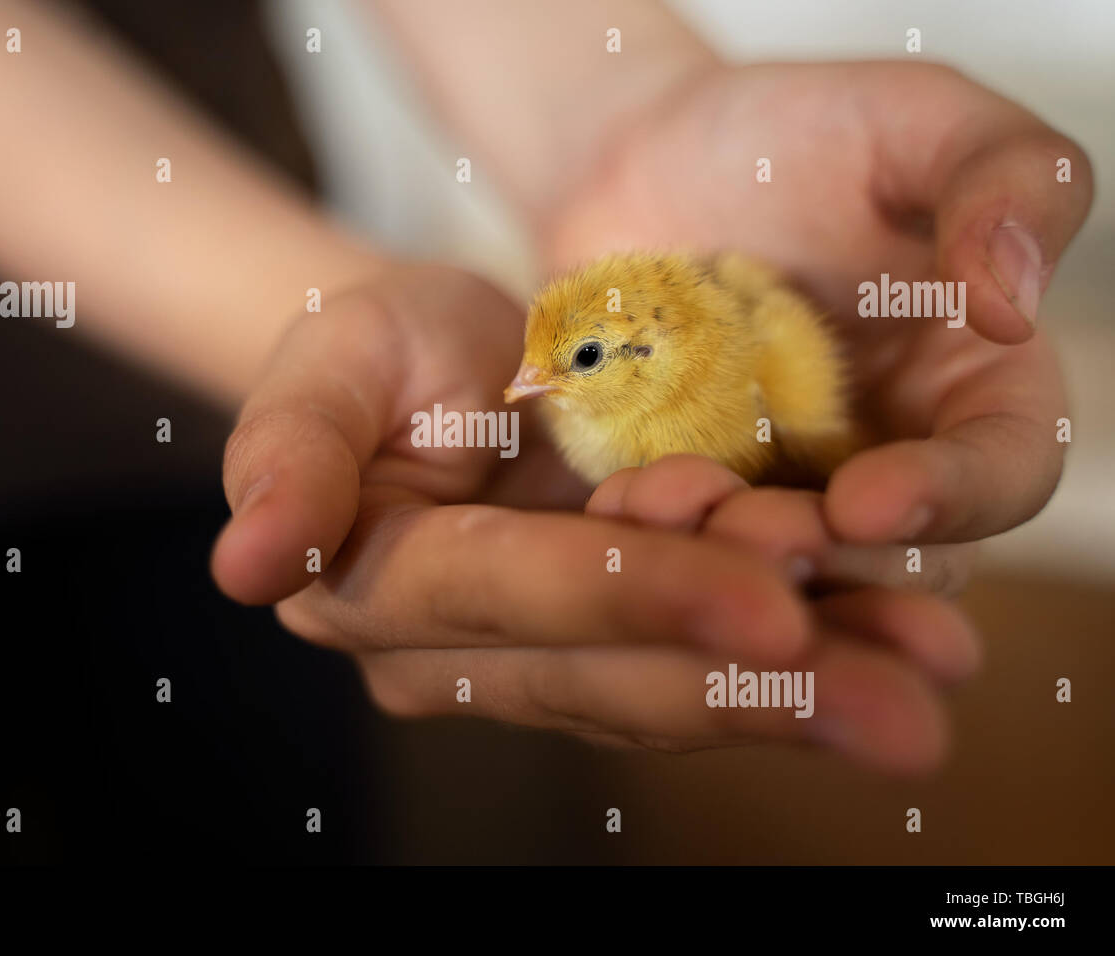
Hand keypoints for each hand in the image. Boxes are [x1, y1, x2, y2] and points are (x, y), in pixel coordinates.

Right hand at [211, 265, 975, 771]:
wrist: (447, 367)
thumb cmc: (387, 351)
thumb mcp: (330, 361)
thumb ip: (291, 449)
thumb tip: (244, 561)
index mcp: (383, 585)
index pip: (518, 598)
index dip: (635, 601)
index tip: (769, 605)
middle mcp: (462, 655)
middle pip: (614, 673)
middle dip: (753, 683)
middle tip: (896, 701)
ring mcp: (544, 664)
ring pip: (675, 691)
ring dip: (806, 693)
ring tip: (924, 688)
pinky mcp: (618, 652)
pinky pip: (711, 666)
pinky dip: (810, 660)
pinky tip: (902, 647)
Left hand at [542, 60, 1090, 547]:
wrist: (645, 159)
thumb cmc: (797, 135)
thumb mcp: (916, 121)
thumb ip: (1004, 180)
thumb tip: (1014, 303)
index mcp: (973, 384)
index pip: (1005, 470)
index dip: (952, 500)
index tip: (867, 501)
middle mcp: (887, 461)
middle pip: (892, 561)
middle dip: (825, 561)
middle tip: (748, 531)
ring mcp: (782, 493)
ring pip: (782, 577)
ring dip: (729, 570)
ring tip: (658, 512)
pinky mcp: (689, 502)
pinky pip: (681, 556)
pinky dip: (653, 550)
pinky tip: (613, 513)